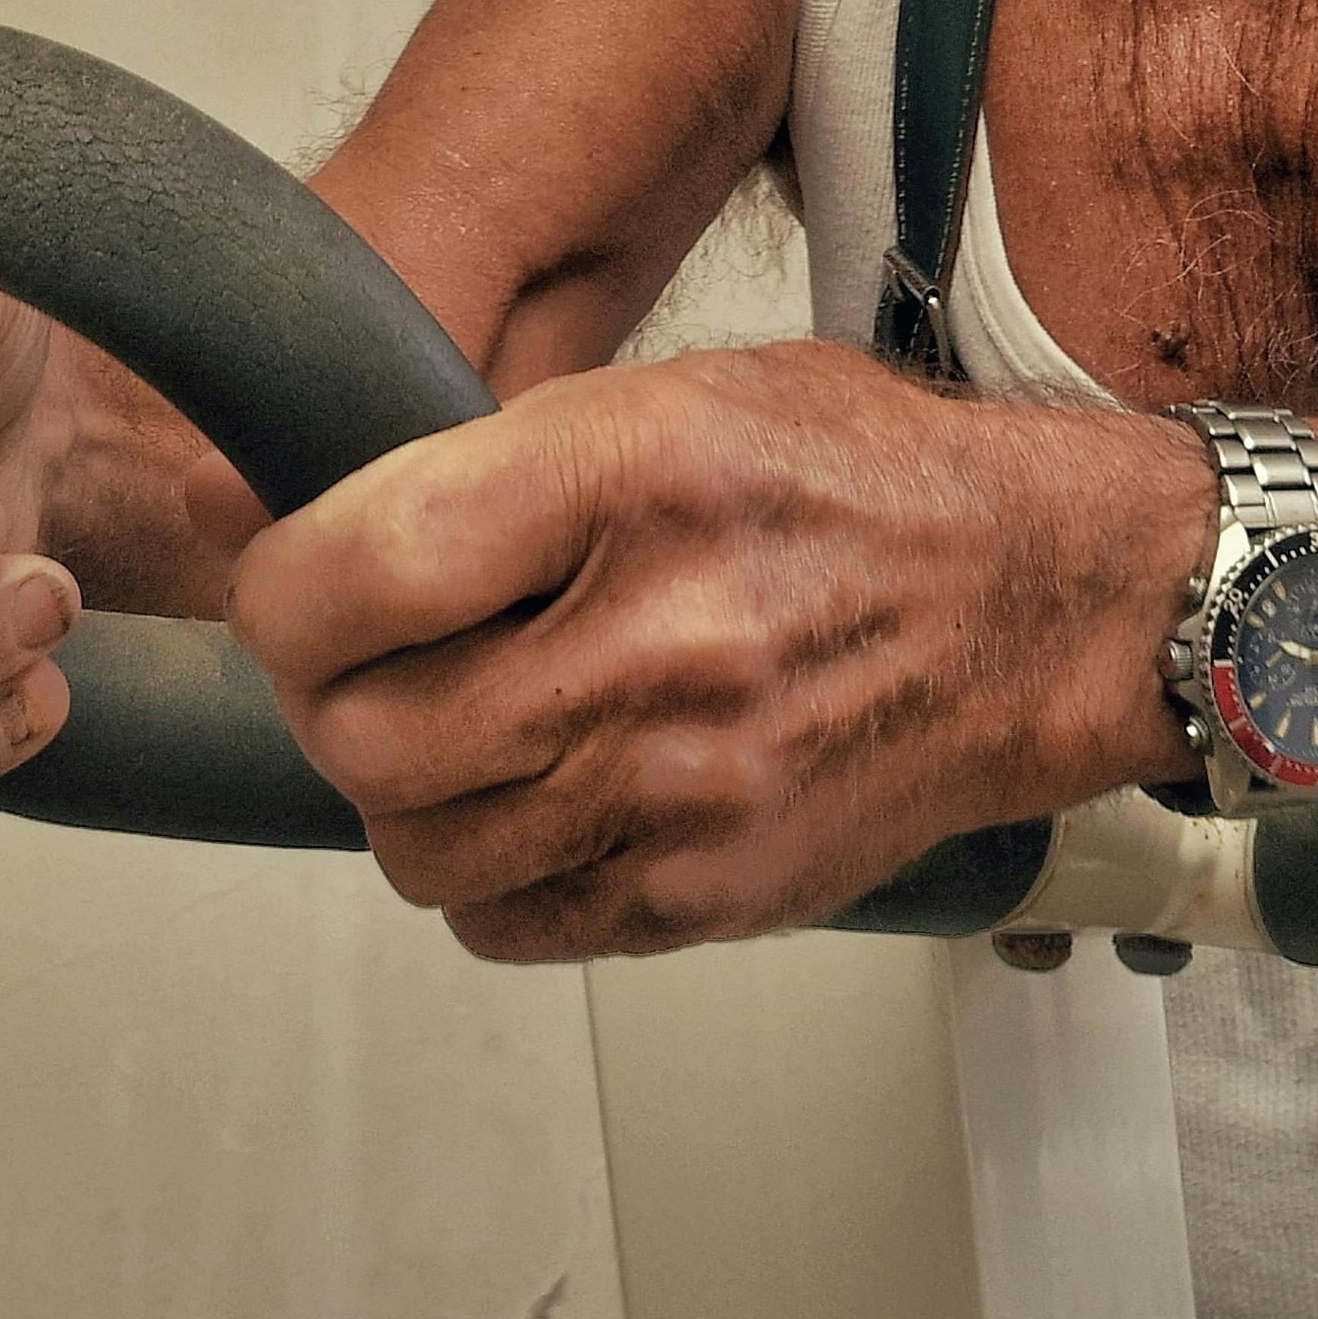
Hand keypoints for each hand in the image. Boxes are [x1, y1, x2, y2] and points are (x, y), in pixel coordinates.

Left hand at [224, 340, 1193, 963]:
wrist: (1042, 606)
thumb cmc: (864, 483)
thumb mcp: (675, 394)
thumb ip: (489, 461)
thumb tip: (275, 515)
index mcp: (636, 478)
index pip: (354, 575)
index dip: (280, 591)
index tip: (295, 586)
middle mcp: (660, 641)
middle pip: (362, 733)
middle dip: (330, 697)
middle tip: (368, 661)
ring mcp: (687, 787)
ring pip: (416, 847)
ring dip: (404, 793)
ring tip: (463, 727)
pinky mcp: (710, 892)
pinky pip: (505, 925)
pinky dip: (488, 873)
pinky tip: (539, 797)